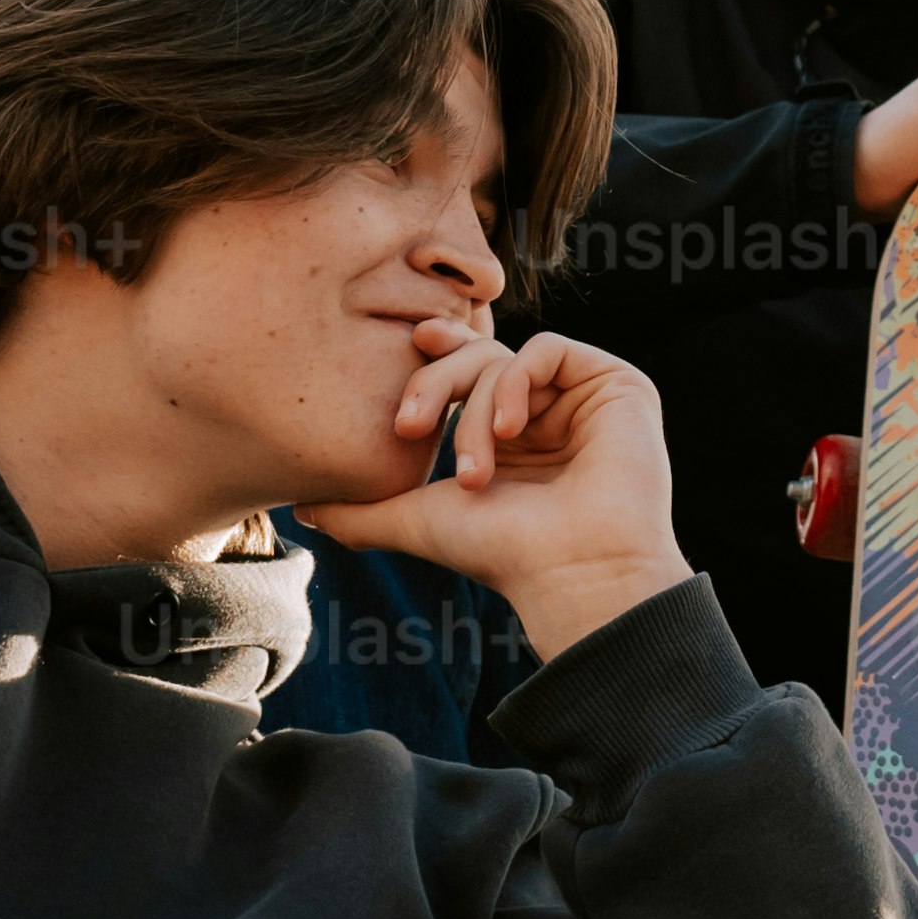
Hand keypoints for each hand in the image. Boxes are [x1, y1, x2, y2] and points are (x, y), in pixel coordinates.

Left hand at [303, 322, 700, 646]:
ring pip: (505, 357)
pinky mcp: (617, 387)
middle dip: (434, 382)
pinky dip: (515, 382)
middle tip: (408, 426)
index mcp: (510, 435)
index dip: (436, 353)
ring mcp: (583, 398)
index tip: (408, 345)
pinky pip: (548, 350)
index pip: (468, 370)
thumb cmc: (503, 555)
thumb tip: (300, 508)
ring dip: (475, 406)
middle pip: (478, 355)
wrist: (569, 573)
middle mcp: (548, 411)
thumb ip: (361, 512)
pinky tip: (509, 431)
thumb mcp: (418, 522)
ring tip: (475, 469)